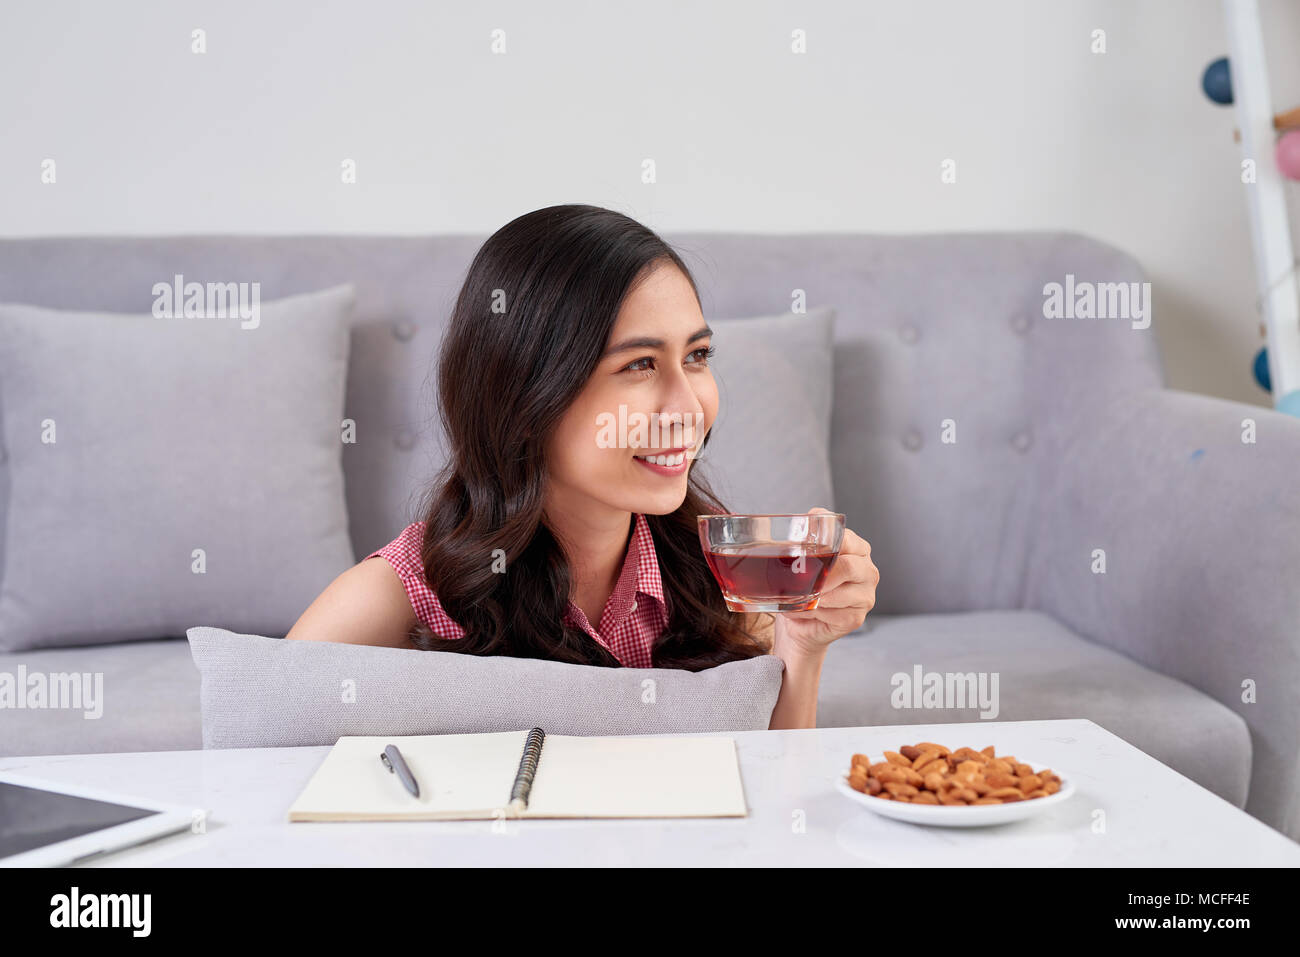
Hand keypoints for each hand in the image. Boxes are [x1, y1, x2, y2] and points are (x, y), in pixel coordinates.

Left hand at [773, 507, 877, 656]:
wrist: (800, 618)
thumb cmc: (804, 583)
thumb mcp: (801, 555)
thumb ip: (805, 535)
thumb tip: (799, 525)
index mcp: (857, 548)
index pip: (846, 540)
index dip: (825, 545)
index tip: (804, 551)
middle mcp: (867, 570)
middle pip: (848, 567)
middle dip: (819, 575)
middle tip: (799, 579)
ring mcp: (865, 596)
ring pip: (837, 595)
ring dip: (811, 597)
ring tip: (797, 597)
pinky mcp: (855, 618)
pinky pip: (832, 614)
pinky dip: (811, 612)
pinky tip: (803, 610)